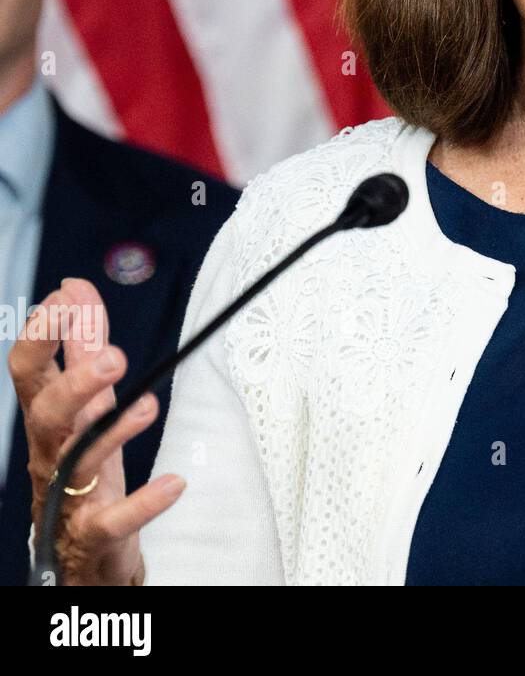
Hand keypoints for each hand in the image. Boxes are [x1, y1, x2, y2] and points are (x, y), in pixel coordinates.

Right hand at [10, 277, 185, 584]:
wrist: (84, 552)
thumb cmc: (85, 468)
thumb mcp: (89, 403)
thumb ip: (84, 347)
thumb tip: (77, 290)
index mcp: (51, 419)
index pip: (29, 373)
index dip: (40, 336)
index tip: (63, 300)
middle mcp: (52, 454)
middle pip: (46, 415)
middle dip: (74, 384)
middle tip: (113, 357)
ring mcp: (69, 496)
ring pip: (76, 462)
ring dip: (110, 433)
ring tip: (146, 407)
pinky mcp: (95, 534)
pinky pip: (114, 520)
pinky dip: (144, 503)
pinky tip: (176, 483)